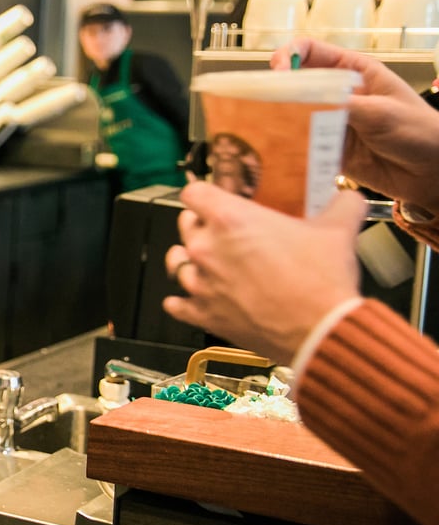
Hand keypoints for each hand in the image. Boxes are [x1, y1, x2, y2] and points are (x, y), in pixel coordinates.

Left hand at [162, 181, 364, 360]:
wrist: (321, 331)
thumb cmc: (322, 281)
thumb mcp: (338, 230)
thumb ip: (341, 205)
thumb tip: (349, 197)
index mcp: (230, 219)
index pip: (194, 193)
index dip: (203, 194)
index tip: (211, 199)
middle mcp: (206, 248)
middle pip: (185, 225)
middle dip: (201, 224)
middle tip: (222, 232)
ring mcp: (201, 283)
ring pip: (176, 263)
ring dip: (189, 260)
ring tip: (207, 262)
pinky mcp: (203, 314)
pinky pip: (176, 304)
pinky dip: (182, 302)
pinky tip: (194, 298)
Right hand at [272, 38, 438, 210]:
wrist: (432, 173)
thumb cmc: (422, 133)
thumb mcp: (382, 112)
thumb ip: (342, 105)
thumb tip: (304, 100)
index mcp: (353, 72)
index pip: (311, 51)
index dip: (289, 55)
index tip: (278, 69)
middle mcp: (337, 94)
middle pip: (294, 82)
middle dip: (275, 89)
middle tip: (263, 101)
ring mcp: (329, 121)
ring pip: (291, 114)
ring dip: (278, 120)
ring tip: (267, 127)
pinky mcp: (325, 148)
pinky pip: (298, 143)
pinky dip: (286, 146)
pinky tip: (281, 150)